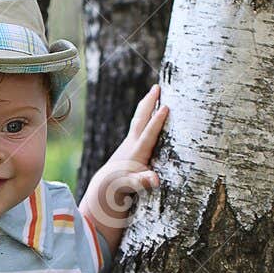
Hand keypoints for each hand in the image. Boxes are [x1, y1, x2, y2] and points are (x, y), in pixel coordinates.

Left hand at [82, 83, 168, 234]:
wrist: (106, 183)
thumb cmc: (123, 185)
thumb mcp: (134, 185)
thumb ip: (143, 181)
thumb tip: (153, 179)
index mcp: (138, 151)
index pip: (149, 133)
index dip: (158, 121)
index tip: (167, 107)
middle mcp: (133, 142)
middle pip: (142, 118)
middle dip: (149, 103)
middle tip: (157, 87)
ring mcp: (131, 140)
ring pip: (140, 118)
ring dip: (148, 104)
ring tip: (156, 90)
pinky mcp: (131, 141)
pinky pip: (140, 122)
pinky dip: (146, 112)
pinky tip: (153, 106)